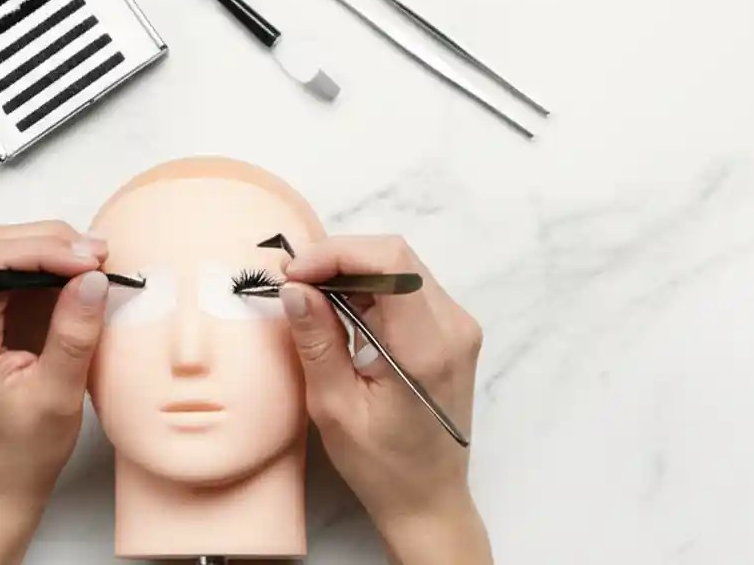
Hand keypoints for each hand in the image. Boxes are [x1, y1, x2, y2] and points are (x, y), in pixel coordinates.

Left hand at [0, 221, 109, 563]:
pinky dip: (34, 271)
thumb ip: (74, 332)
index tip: (94, 261)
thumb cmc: (20, 454)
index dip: (49, 249)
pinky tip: (67, 280)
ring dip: (43, 252)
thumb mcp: (58, 396)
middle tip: (99, 257)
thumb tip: (94, 278)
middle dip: (49, 243)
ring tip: (90, 266)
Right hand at [279, 236, 491, 564]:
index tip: (293, 275)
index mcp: (427, 347)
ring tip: (311, 298)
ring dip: (353, 272)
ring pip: (401, 269)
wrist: (429, 499)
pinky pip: (409, 289)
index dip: (336, 253)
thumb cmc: (382, 465)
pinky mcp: (453, 332)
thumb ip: (317, 341)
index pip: (389, 262)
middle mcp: (454, 327)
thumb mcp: (335, 408)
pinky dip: (371, 289)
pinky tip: (341, 310)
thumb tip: (295, 289)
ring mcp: (459, 327)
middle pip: (396, 258)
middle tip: (294, 284)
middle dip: (339, 259)